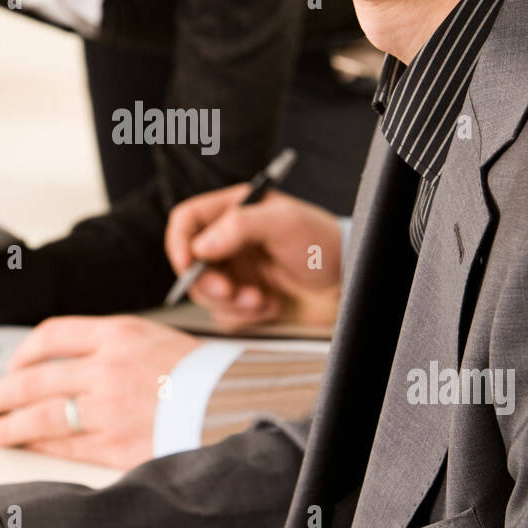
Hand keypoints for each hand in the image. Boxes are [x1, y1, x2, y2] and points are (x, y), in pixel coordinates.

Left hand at [0, 315, 196, 467]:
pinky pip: (67, 445)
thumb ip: (109, 347)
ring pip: (43, 415)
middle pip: (34, 378)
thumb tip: (65, 365)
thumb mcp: (153, 338)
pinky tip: (26, 446)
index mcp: (117, 333)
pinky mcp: (119, 444)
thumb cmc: (201, 372)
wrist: (237, 403)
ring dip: (10, 424)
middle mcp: (107, 368)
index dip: (23, 353)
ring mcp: (110, 408)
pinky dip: (42, 446)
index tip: (11, 365)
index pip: (52, 336)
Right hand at [165, 184, 342, 330]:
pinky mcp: (243, 300)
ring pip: (206, 295)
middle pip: (190, 264)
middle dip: (208, 283)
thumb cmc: (321, 242)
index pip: (187, 221)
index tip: (188, 265)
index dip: (179, 243)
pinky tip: (272, 305)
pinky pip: (225, 316)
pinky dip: (246, 316)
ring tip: (262, 299)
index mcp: (233, 211)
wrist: (348, 280)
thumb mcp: (284, 223)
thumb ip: (240, 227)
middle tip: (231, 291)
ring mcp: (234, 272)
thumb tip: (199, 246)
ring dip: (232, 303)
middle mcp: (228, 242)